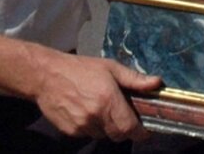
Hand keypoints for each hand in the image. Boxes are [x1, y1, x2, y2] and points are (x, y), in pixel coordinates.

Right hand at [31, 51, 162, 141]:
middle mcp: (96, 115)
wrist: (46, 76)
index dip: (140, 132)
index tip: (145, 131)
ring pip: (103, 135)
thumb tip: (157, 83)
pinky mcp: (70, 131)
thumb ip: (135, 79)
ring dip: (107, 127)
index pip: (129, 127)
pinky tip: (87, 111)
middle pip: (118, 134)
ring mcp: (82, 125)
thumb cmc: (80, 69)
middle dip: (125, 129)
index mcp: (108, 99)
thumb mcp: (110, 68)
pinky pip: (88, 134)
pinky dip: (92, 127)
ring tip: (101, 109)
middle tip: (123, 116)